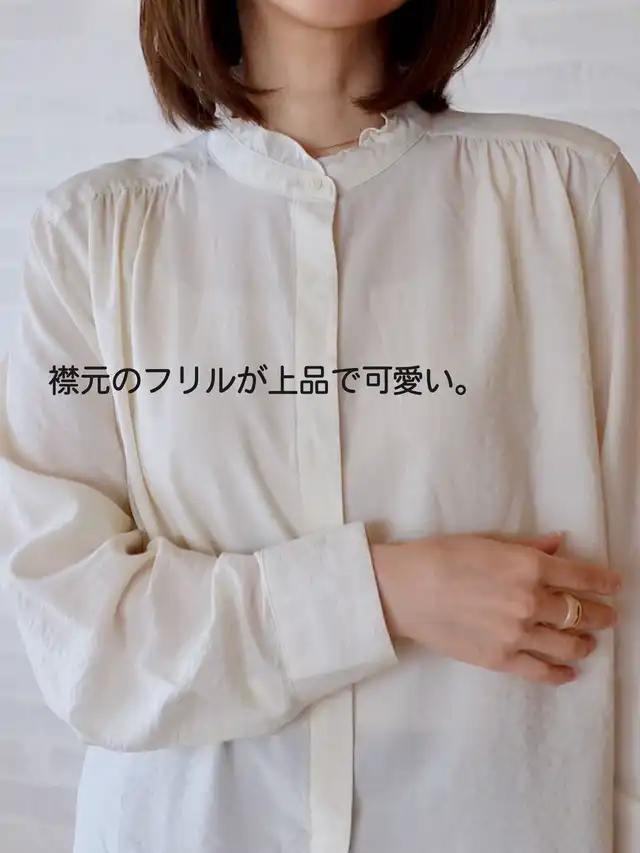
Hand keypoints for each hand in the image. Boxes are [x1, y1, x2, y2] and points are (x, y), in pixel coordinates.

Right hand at [371, 532, 620, 684]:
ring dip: (585, 643)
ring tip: (588, 642)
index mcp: (528, 567)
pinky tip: (569, 672)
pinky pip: (542, 672)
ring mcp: (518, 635)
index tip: (616, 586)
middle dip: (601, 614)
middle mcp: (530, 602)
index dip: (605, 582)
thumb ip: (528, 546)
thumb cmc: (440, 556)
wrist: (403, 590)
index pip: (582, 577)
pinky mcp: (501, 660)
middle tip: (608, 616)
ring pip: (569, 644)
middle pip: (582, 613)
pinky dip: (561, 673)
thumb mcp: (487, 541)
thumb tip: (559, 544)